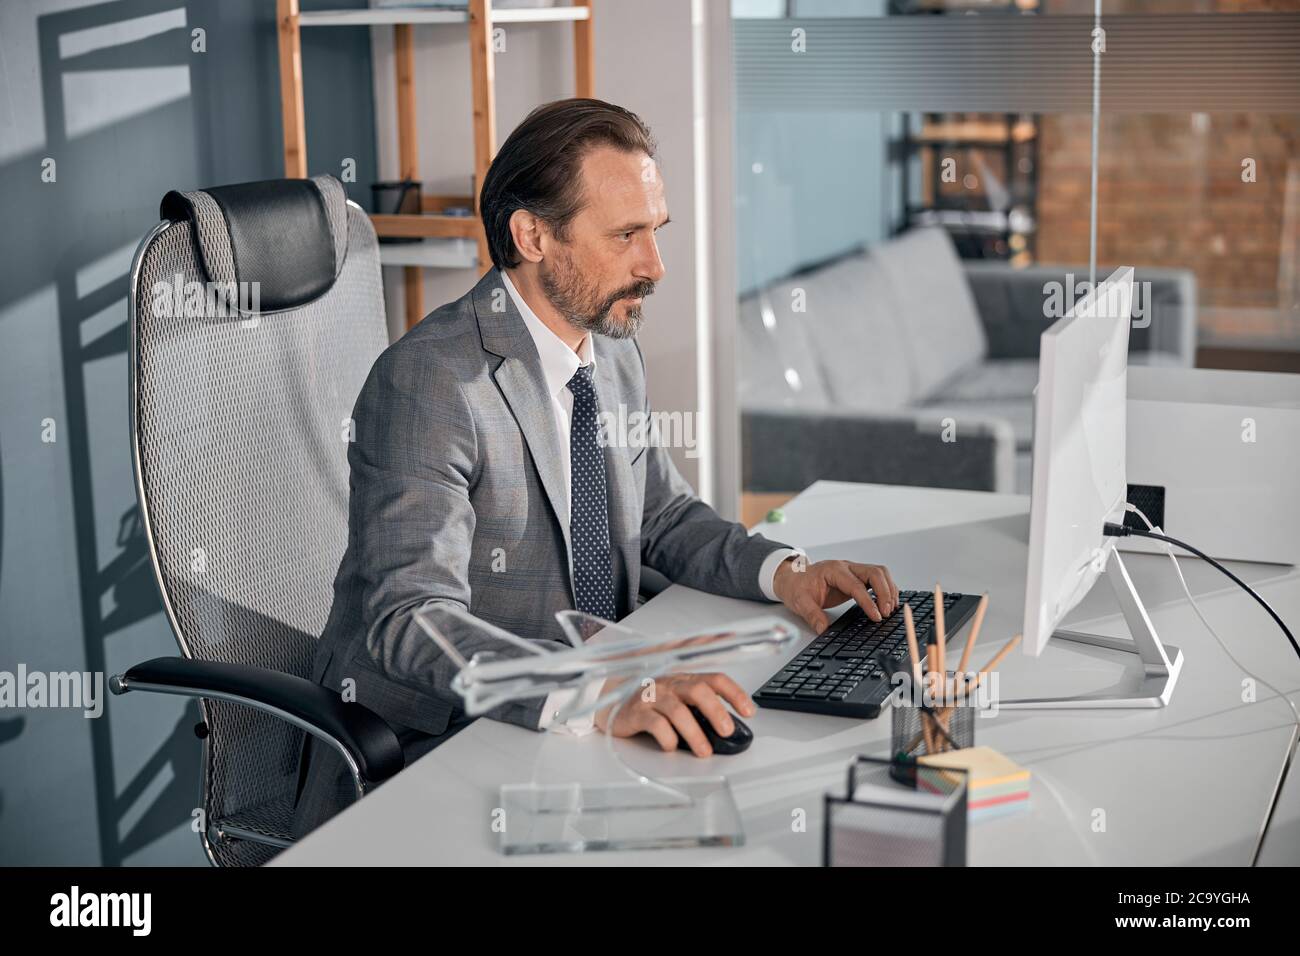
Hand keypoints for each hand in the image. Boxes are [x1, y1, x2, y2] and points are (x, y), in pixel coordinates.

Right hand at [594, 672, 754, 756]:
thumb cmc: (650, 703)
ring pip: (678, 711)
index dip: (734, 694)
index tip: (749, 712)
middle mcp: (670, 684)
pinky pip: (655, 724)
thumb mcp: (677, 698)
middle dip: (716, 711)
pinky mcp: (636, 712)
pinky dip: (667, 738)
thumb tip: (728, 727)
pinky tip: (672, 747)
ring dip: (694, 733)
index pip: (715, 679)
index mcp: (685, 679)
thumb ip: (699, 708)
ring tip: (704, 751)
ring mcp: (652, 697)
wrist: (611, 702)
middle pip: (698, 690)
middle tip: (726, 731)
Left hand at [772, 557, 897, 632]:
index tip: (876, 616)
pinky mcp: (856, 578)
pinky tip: (887, 603)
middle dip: (885, 592)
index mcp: (833, 570)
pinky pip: (877, 579)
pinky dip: (885, 589)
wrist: (793, 578)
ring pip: (879, 573)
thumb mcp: (799, 602)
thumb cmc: (797, 586)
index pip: (857, 585)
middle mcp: (846, 567)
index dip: (869, 601)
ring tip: (890, 609)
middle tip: (886, 612)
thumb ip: (812, 615)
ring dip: (888, 589)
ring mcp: (852, 571)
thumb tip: (823, 629)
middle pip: (875, 572)